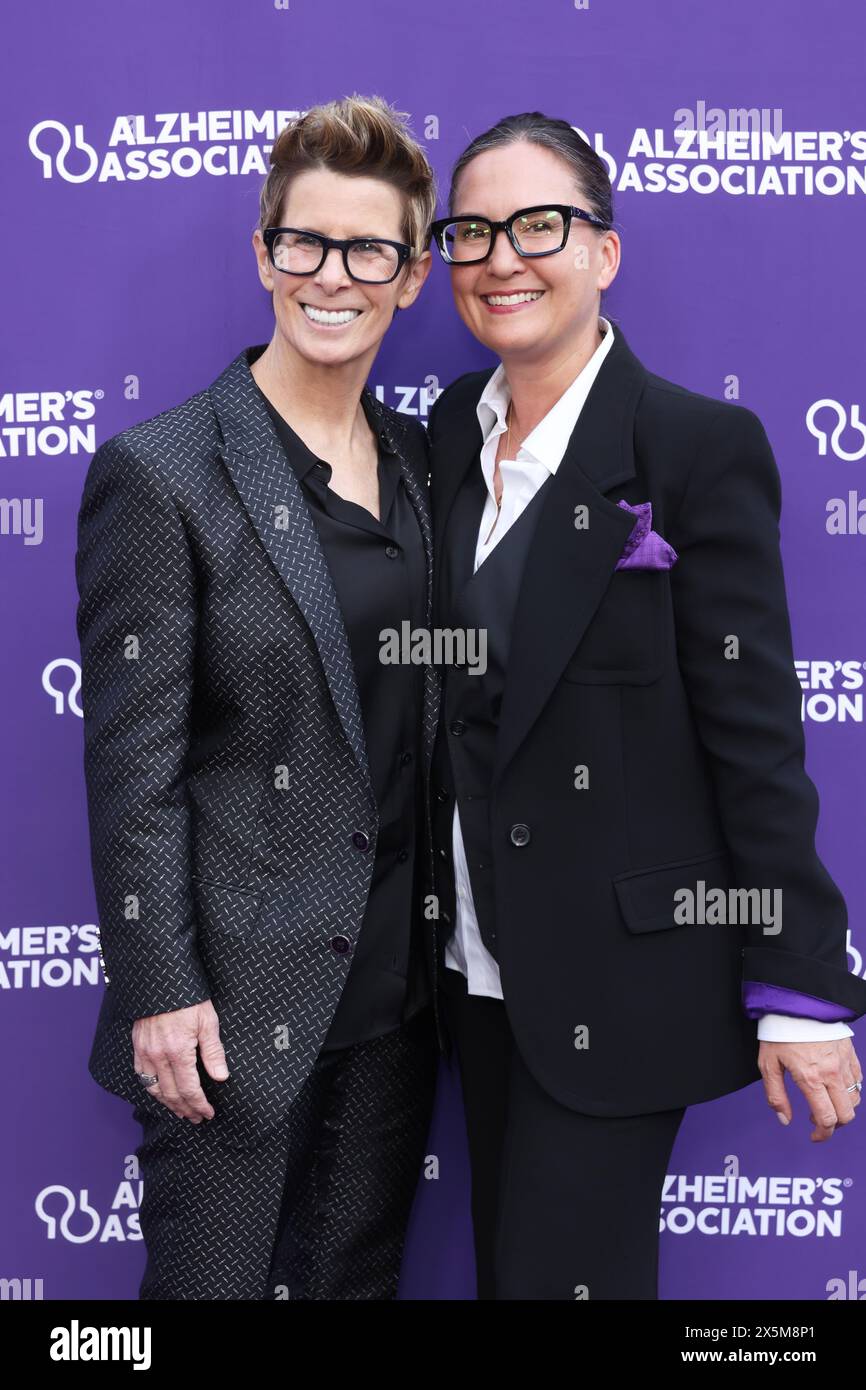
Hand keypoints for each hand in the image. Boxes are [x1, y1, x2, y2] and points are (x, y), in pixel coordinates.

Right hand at [132, 1000, 227, 1122]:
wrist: (161, 979)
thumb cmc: (188, 998)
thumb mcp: (208, 1021)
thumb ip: (213, 1052)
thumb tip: (221, 1077)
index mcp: (178, 1051)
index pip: (189, 1089)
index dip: (199, 1105)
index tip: (208, 1113)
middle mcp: (158, 1056)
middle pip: (171, 1094)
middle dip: (185, 1109)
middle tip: (196, 1118)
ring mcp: (145, 1052)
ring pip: (154, 1090)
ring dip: (168, 1104)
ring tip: (180, 1111)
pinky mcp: (137, 1047)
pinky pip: (141, 1076)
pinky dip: (151, 1089)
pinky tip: (161, 1092)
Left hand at [759, 1038, 861, 1141]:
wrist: (797, 1002)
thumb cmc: (780, 1032)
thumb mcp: (768, 1064)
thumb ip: (776, 1096)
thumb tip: (785, 1120)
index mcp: (811, 1078)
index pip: (827, 1119)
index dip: (822, 1134)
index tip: (814, 1136)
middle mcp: (832, 1074)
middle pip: (846, 1115)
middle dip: (835, 1125)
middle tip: (819, 1121)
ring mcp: (844, 1063)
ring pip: (855, 1099)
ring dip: (843, 1108)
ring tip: (825, 1103)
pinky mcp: (850, 1053)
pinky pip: (858, 1080)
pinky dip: (850, 1090)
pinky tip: (835, 1087)